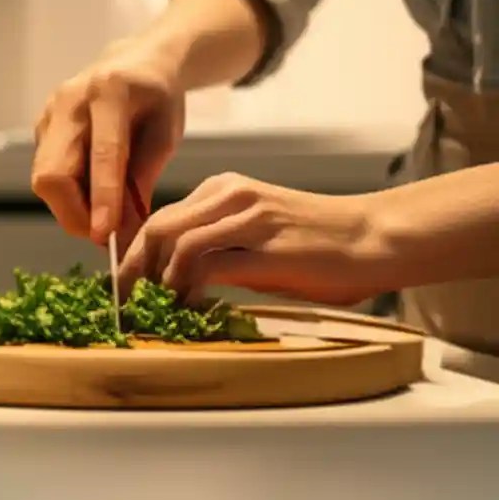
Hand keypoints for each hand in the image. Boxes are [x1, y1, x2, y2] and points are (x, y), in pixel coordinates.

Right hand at [31, 38, 185, 245]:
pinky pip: (45, 172)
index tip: (106, 235)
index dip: (103, 199)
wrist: (134, 60)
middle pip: (53, 172)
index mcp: (110, 93)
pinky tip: (90, 189)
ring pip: (44, 178)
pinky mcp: (40, 127)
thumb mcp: (165, 133)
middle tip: (103, 233)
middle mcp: (69, 100)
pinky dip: (67, 193)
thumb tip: (123, 231)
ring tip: (102, 210)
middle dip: (74, 213)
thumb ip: (143, 177)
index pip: (102, 154)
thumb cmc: (157, 98)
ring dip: (70, 206)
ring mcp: (48, 113)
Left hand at [118, 173, 390, 305]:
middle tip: (126, 304)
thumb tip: (178, 281)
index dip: (134, 255)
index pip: (160, 218)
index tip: (124, 286)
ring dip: (158, 282)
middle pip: (157, 229)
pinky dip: (187, 289)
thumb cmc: (321, 244)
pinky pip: (207, 266)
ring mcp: (248, 217)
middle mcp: (230, 195)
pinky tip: (187, 309)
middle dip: (134, 270)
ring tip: (155, 311)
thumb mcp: (258, 235)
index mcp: (224, 189)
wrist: (376, 237)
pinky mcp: (265, 246)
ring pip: (175, 244)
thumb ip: (218, 247)